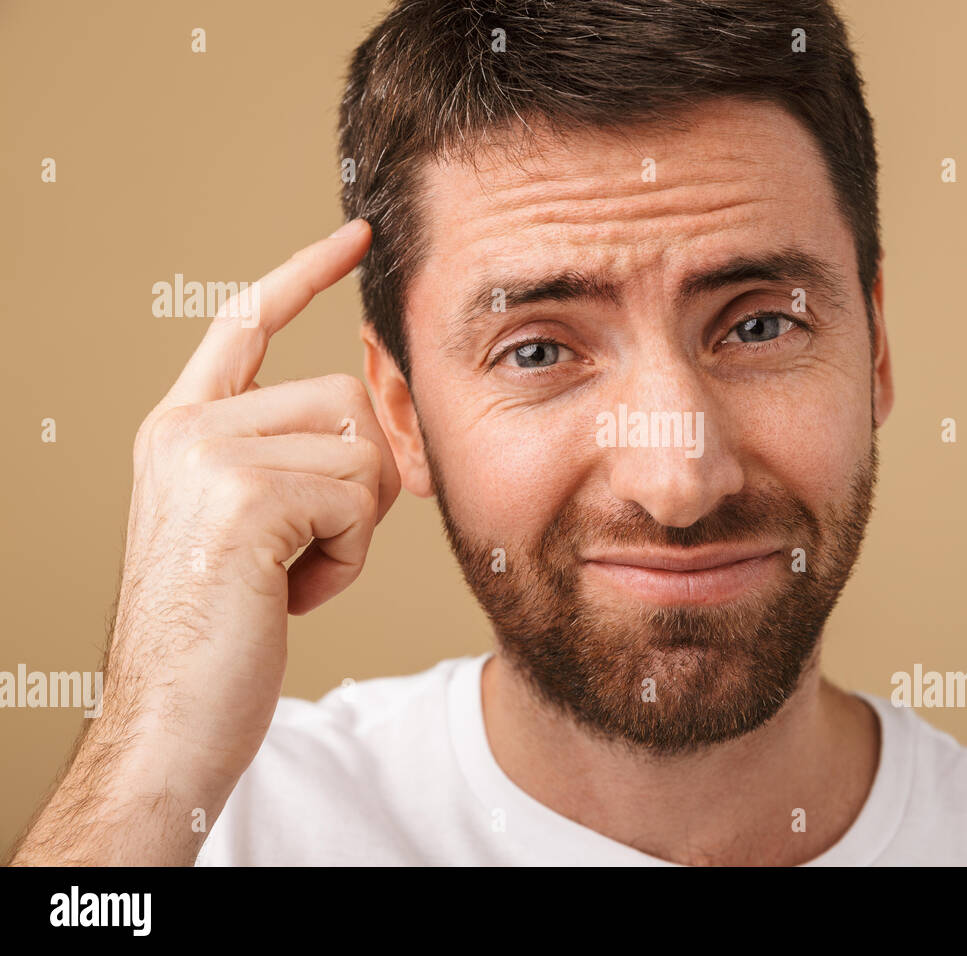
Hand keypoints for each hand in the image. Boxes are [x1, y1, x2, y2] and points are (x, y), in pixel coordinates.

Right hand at [9, 219, 398, 864]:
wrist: (171, 717)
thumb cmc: (222, 632)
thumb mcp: (253, 526)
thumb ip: (295, 461)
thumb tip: (385, 430)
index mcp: (182, 426)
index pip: (247, 319)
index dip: (305, 273)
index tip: (357, 234)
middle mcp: (187, 427)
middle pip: (346, 396)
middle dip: (361, 480)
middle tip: (311, 546)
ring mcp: (208, 454)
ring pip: (362, 449)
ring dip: (353, 525)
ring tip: (292, 571)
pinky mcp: (244, 495)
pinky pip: (359, 500)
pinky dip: (347, 560)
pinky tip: (289, 593)